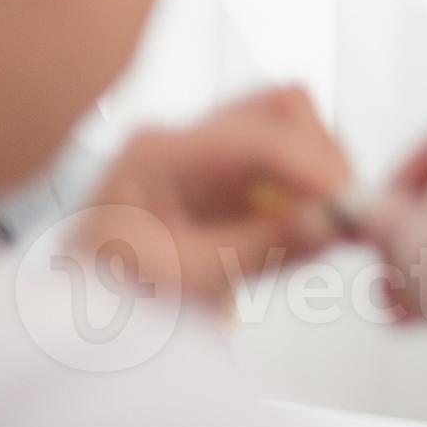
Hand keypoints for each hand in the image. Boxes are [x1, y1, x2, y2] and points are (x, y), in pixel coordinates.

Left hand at [73, 86, 352, 315]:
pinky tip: (301, 232)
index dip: (313, 165)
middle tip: (342, 216)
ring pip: (295, 129)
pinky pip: (292, 166)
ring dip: (321, 173)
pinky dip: (312, 193)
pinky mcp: (233, 178)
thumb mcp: (182, 280)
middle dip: (323, 157)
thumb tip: (335, 224)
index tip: (349, 204)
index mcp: (157, 154)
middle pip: (282, 109)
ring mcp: (212, 155)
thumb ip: (261, 250)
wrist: (77, 317)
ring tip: (321, 228)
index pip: (256, 135)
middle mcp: (186, 139)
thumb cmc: (109, 297)